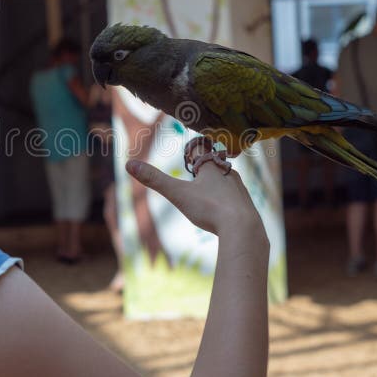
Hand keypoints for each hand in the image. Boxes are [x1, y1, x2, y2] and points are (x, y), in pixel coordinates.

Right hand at [125, 157, 264, 239]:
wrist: (243, 228)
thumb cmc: (210, 208)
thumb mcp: (178, 194)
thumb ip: (155, 180)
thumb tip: (129, 164)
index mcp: (211, 168)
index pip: (202, 150)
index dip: (196, 150)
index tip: (193, 148)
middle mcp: (229, 174)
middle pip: (217, 165)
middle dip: (208, 168)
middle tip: (200, 169)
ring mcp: (240, 190)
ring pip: (229, 182)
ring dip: (220, 185)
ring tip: (212, 192)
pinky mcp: (248, 206)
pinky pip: (237, 201)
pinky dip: (229, 203)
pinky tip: (226, 212)